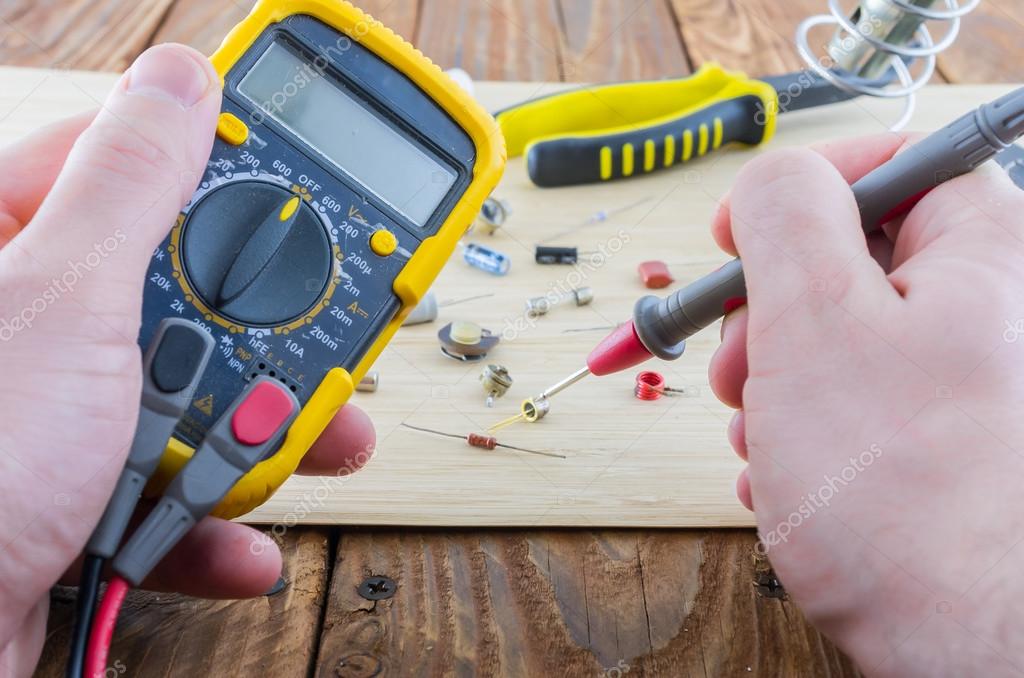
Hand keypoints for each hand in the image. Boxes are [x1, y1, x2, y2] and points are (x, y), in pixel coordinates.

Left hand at [0, 45, 373, 673]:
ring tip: (304, 448)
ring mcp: (59, 416)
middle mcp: (33, 328)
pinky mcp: (80, 494)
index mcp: (8, 251)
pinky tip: (241, 541)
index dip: (222, 169)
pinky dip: (218, 521)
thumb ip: (129, 189)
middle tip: (314, 332)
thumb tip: (180, 82)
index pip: (124, 167)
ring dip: (262, 434)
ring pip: (193, 393)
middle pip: (183, 293)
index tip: (301, 179)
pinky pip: (171, 488)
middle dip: (261, 332)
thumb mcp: (64, 303)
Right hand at [709, 134, 1023, 675]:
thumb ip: (783, 215)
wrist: (964, 642)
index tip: (734, 233)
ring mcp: (958, 383)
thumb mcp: (814, 318)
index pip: (890, 166)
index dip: (799, 191)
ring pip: (834, 341)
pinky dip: (799, 429)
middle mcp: (982, 312)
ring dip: (774, 381)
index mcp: (980, 253)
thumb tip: (768, 181)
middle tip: (743, 361)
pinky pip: (846, 404)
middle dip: (771, 311)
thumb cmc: (900, 489)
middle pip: (848, 261)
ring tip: (765, 434)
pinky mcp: (933, 444)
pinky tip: (786, 471)